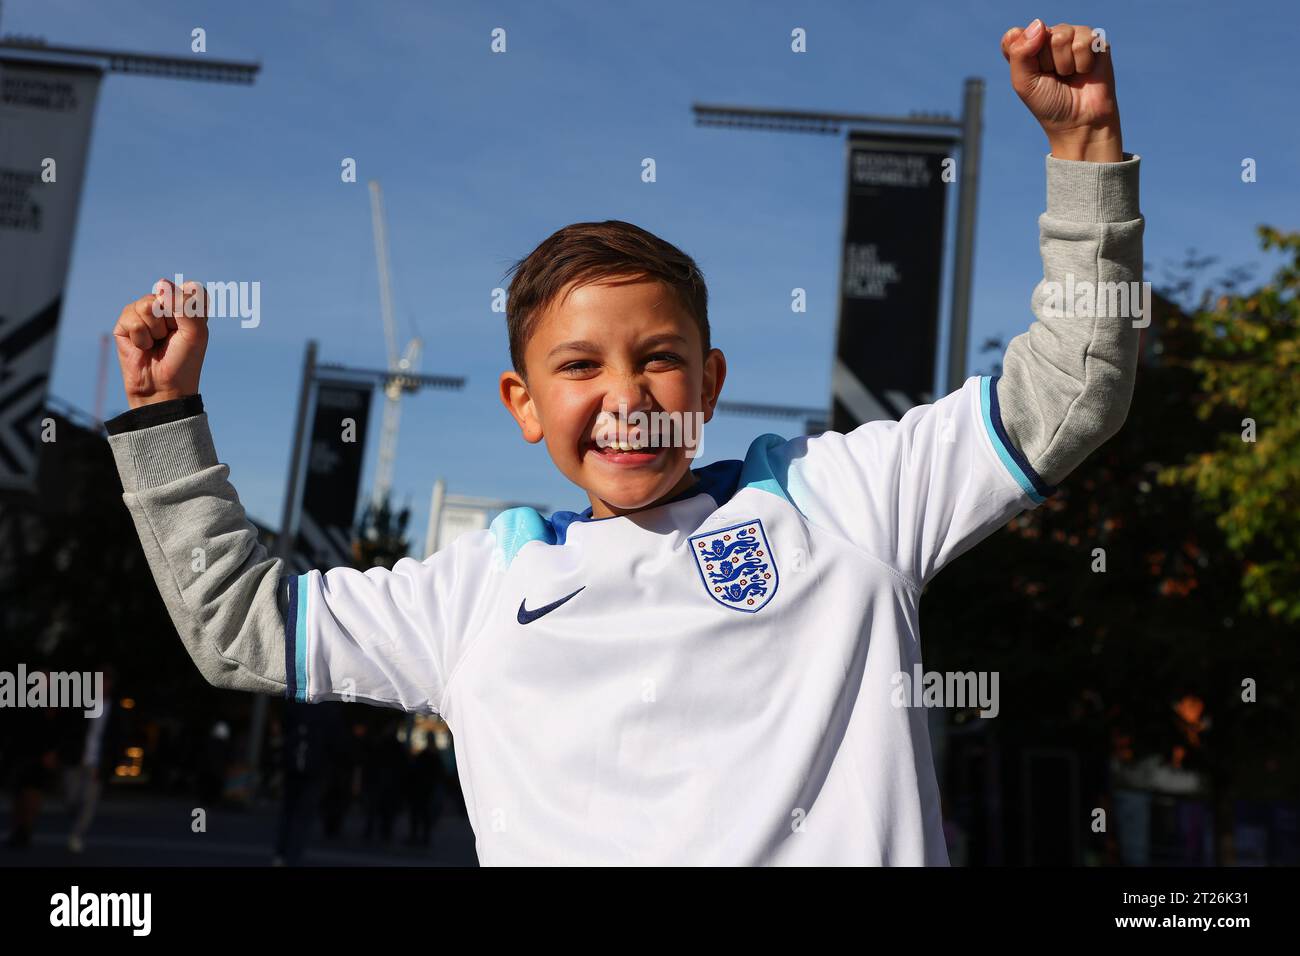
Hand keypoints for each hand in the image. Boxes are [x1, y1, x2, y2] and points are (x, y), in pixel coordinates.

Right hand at [113, 278, 209, 409]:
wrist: (163, 387)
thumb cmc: (184, 361)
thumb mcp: (196, 333)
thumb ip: (185, 305)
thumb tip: (160, 284)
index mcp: (188, 306)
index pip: (191, 289)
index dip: (191, 310)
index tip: (192, 331)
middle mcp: (166, 306)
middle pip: (167, 294)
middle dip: (171, 321)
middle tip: (171, 339)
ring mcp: (144, 313)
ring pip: (148, 304)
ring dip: (155, 329)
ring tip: (156, 343)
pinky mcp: (125, 323)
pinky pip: (132, 316)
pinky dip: (140, 336)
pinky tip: (143, 347)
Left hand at [1001, 20, 1122, 161]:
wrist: (1079, 122)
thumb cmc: (1049, 104)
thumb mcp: (1023, 83)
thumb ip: (1019, 52)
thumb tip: (1039, 24)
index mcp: (1027, 48)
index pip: (1015, 35)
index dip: (1022, 55)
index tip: (1031, 75)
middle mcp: (1049, 38)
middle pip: (1041, 33)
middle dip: (1047, 62)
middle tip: (1055, 78)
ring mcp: (1073, 37)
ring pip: (1062, 35)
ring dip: (1065, 63)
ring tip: (1070, 75)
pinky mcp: (1095, 41)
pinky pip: (1084, 40)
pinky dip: (1082, 62)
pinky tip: (1084, 71)